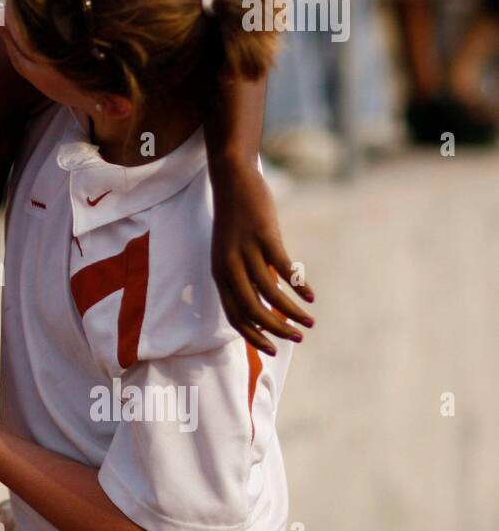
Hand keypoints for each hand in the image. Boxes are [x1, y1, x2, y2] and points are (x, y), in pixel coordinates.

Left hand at [209, 160, 314, 353]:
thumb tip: (267, 303)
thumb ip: (244, 276)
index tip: (272, 349)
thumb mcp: (231, 252)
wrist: (232, 181)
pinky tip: (310, 295)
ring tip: (309, 321)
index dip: (253, 335)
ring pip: (270, 293)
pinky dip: (298, 285)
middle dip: (276, 329)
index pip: (234, 315)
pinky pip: (283, 269)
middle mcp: (228, 266)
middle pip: (252, 309)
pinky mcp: (264, 237)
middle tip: (297, 338)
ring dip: (291, 311)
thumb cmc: (235, 220)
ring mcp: (246, 251)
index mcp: (219, 273)